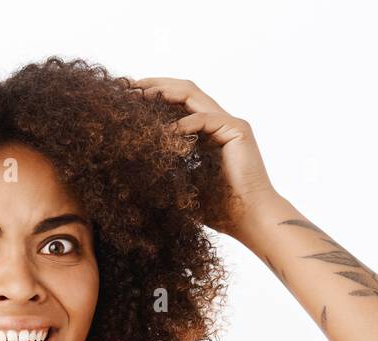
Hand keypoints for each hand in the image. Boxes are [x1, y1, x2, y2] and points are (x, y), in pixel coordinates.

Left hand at [128, 77, 279, 239]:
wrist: (249, 219)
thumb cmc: (219, 209)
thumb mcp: (183, 184)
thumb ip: (168, 169)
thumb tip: (136, 167)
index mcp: (206, 132)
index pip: (178, 103)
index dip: (155, 95)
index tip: (129, 97)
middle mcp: (218, 122)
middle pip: (185, 91)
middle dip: (156, 85)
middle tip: (130, 87)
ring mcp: (229, 124)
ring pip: (194, 96)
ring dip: (165, 92)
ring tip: (141, 96)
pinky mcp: (238, 130)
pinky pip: (205, 119)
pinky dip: (183, 124)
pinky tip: (166, 132)